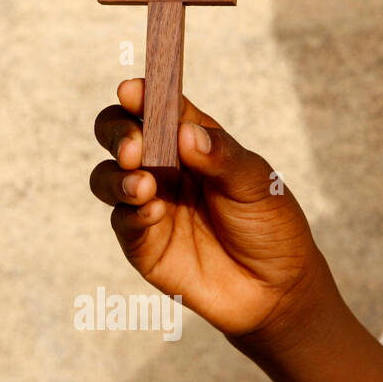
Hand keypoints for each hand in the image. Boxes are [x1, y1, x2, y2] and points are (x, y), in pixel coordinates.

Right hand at [90, 79, 324, 338]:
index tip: (132, 92)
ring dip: (117, 176)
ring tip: (144, 185)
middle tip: (134, 147)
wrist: (275, 290)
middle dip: (117, 133)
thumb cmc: (271, 226)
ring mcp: (149, 204)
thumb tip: (184, 133)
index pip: (158, 106)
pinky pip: (122, 222)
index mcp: (191, 140)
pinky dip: (131, 213)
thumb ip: (223, 157)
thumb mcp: (258, 183)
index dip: (142, 94)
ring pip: (107, 177)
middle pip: (118, 135)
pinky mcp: (142, 243)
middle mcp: (163, 167)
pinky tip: (153, 212)